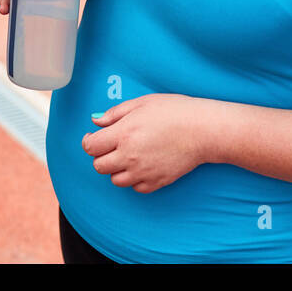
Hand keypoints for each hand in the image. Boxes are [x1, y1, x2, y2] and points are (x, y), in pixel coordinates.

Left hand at [84, 94, 214, 193]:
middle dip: (100, 156)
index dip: (88, 141)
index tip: (93, 137)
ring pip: (115, 180)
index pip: (91, 147)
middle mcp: (129, 156)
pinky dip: (134, 179)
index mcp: (123, 134)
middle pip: (99, 166)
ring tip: (127, 155)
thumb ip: (115, 113)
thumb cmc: (174, 111)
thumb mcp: (142, 103)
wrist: (203, 130)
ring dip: (116, 169)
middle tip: (111, 146)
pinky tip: (142, 165)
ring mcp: (143, 171)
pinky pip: (135, 187)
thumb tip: (95, 121)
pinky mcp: (156, 182)